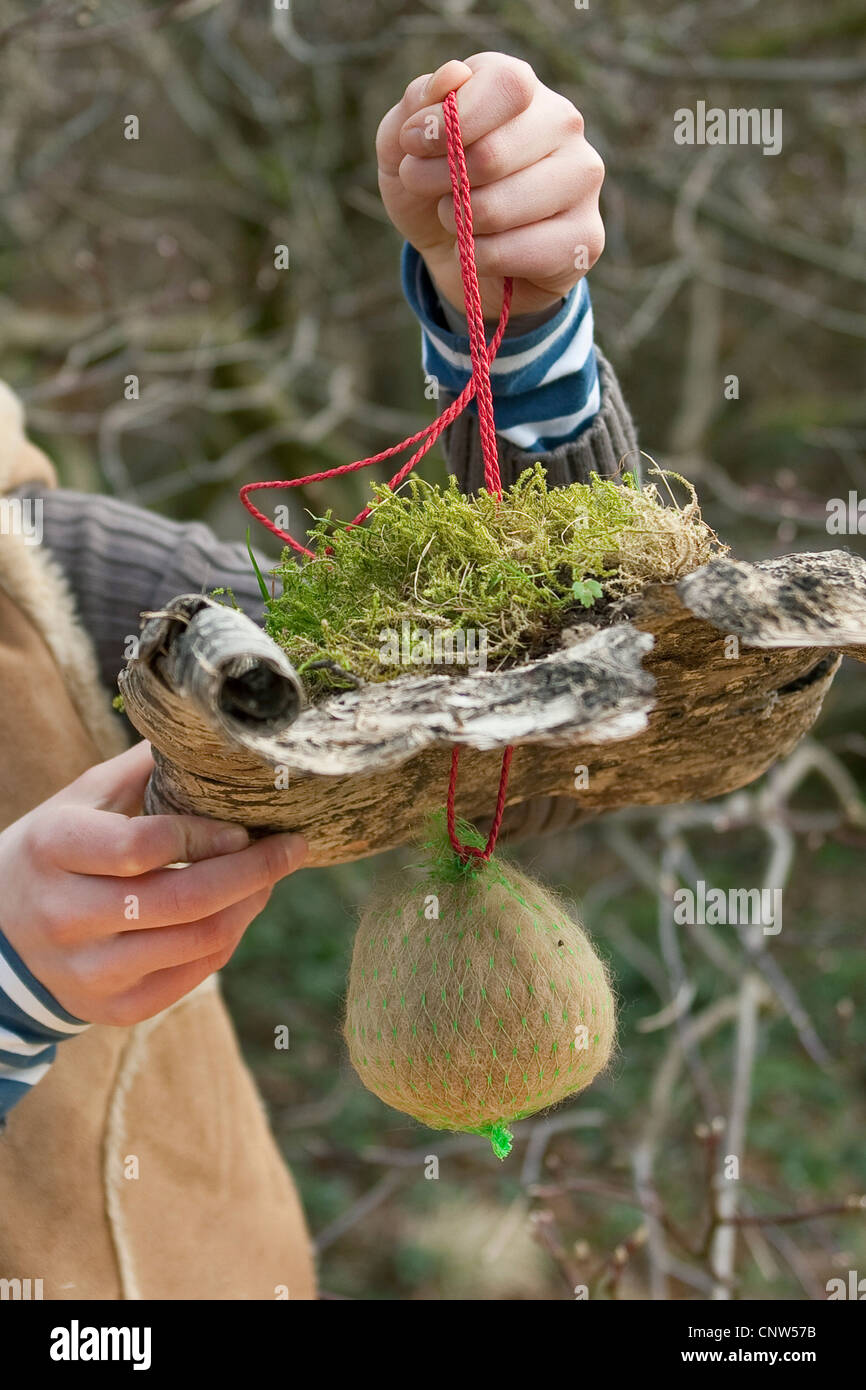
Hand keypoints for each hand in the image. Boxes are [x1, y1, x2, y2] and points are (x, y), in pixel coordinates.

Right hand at [0, 741, 306, 1025]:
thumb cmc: (59, 850)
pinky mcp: (114, 1009)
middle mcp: (65, 916)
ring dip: (250, 904)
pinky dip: (229, 938)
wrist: (1, 933)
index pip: (143, 847)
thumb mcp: (81, 799)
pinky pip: (195, 976)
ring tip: (270, 876)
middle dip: (254, 870)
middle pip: (183, 900)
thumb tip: (214, 734)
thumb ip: (141, 769)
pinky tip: (241, 909)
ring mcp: (89, 971)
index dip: (205, 836)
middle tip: (293, 846)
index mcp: (54, 848)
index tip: (245, 825)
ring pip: (198, 941)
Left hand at [377, 52, 604, 319]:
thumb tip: (452, 77)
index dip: (452, 121)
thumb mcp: (401, 143)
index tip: (413, 145)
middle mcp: (563, 124)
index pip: (506, 86)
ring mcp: (581, 180)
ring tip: (458, 220)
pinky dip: (482, 259)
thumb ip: (415, 104)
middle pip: (494, 155)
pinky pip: (518, 254)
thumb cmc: (431, 187)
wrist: (452, 252)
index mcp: (520, 87)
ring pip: (501, 209)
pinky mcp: (586, 237)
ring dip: (461, 223)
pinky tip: (484, 252)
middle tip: (425, 189)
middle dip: (442, 181)